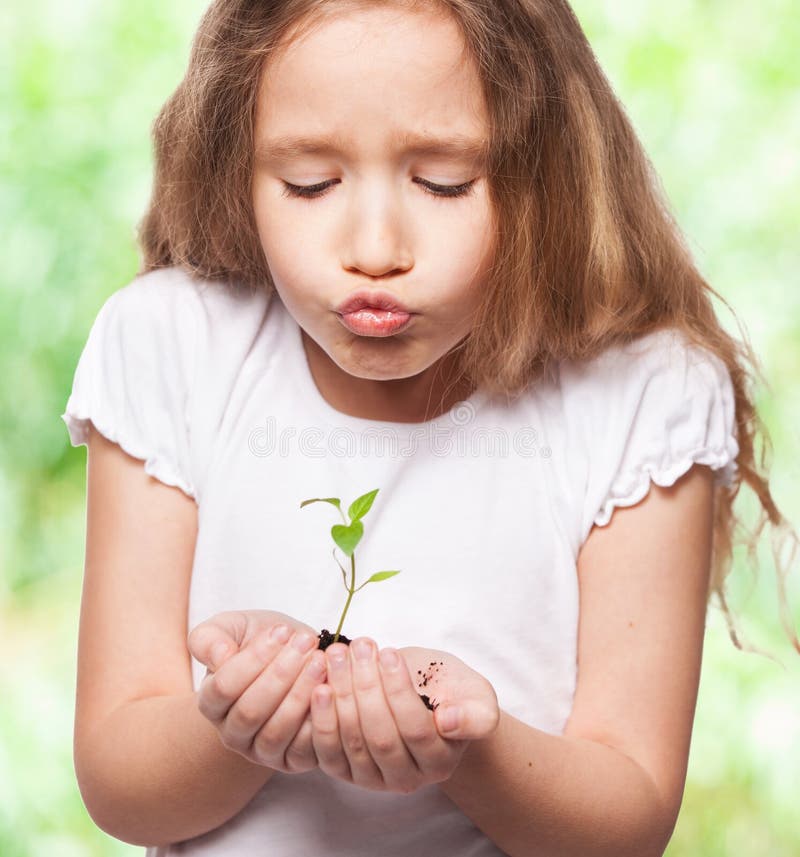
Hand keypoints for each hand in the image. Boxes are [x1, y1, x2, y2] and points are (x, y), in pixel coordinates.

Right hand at [188, 610, 324, 772]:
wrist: (295, 656)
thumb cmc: (261, 641)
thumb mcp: (234, 627)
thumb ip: (211, 638)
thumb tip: (219, 656)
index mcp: (210, 702)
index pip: (223, 687)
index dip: (253, 658)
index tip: (281, 630)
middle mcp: (232, 733)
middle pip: (249, 712)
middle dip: (281, 674)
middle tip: (305, 643)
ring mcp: (262, 751)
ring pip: (275, 732)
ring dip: (300, 693)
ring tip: (319, 660)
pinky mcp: (293, 759)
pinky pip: (303, 748)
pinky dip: (318, 717)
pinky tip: (329, 686)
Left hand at [309, 638, 498, 792]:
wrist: (422, 696)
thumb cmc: (449, 692)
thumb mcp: (476, 697)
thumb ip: (476, 715)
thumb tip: (448, 722)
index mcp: (440, 761)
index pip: (416, 729)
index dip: (399, 690)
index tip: (389, 651)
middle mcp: (406, 779)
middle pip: (380, 736)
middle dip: (366, 686)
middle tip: (359, 647)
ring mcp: (372, 779)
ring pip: (352, 740)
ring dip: (342, 694)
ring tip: (338, 655)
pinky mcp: (343, 771)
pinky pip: (326, 751)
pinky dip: (320, 719)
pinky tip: (319, 686)